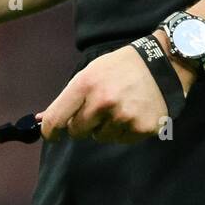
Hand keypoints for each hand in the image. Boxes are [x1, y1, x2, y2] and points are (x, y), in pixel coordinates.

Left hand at [38, 40, 194, 145]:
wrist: (163, 64)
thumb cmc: (121, 67)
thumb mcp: (91, 72)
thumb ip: (67, 98)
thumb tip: (41, 120)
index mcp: (86, 84)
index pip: (56, 118)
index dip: (50, 131)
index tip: (52, 135)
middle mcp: (102, 102)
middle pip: (78, 131)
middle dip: (83, 124)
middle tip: (98, 109)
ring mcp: (123, 117)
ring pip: (101, 137)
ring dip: (106, 127)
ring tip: (120, 107)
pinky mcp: (141, 128)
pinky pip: (122, 140)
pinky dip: (124, 130)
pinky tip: (134, 112)